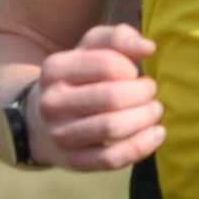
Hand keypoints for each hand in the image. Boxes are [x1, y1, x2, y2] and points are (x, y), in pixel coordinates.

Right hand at [32, 24, 164, 169]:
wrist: (41, 121)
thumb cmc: (78, 78)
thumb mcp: (90, 49)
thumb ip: (118, 38)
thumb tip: (148, 47)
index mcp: (55, 69)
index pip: (108, 65)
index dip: (130, 68)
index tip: (133, 72)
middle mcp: (52, 102)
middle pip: (113, 97)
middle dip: (143, 93)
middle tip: (150, 91)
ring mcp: (60, 134)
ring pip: (113, 127)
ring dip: (145, 118)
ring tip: (154, 109)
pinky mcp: (73, 161)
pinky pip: (112, 159)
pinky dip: (141, 146)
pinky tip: (157, 133)